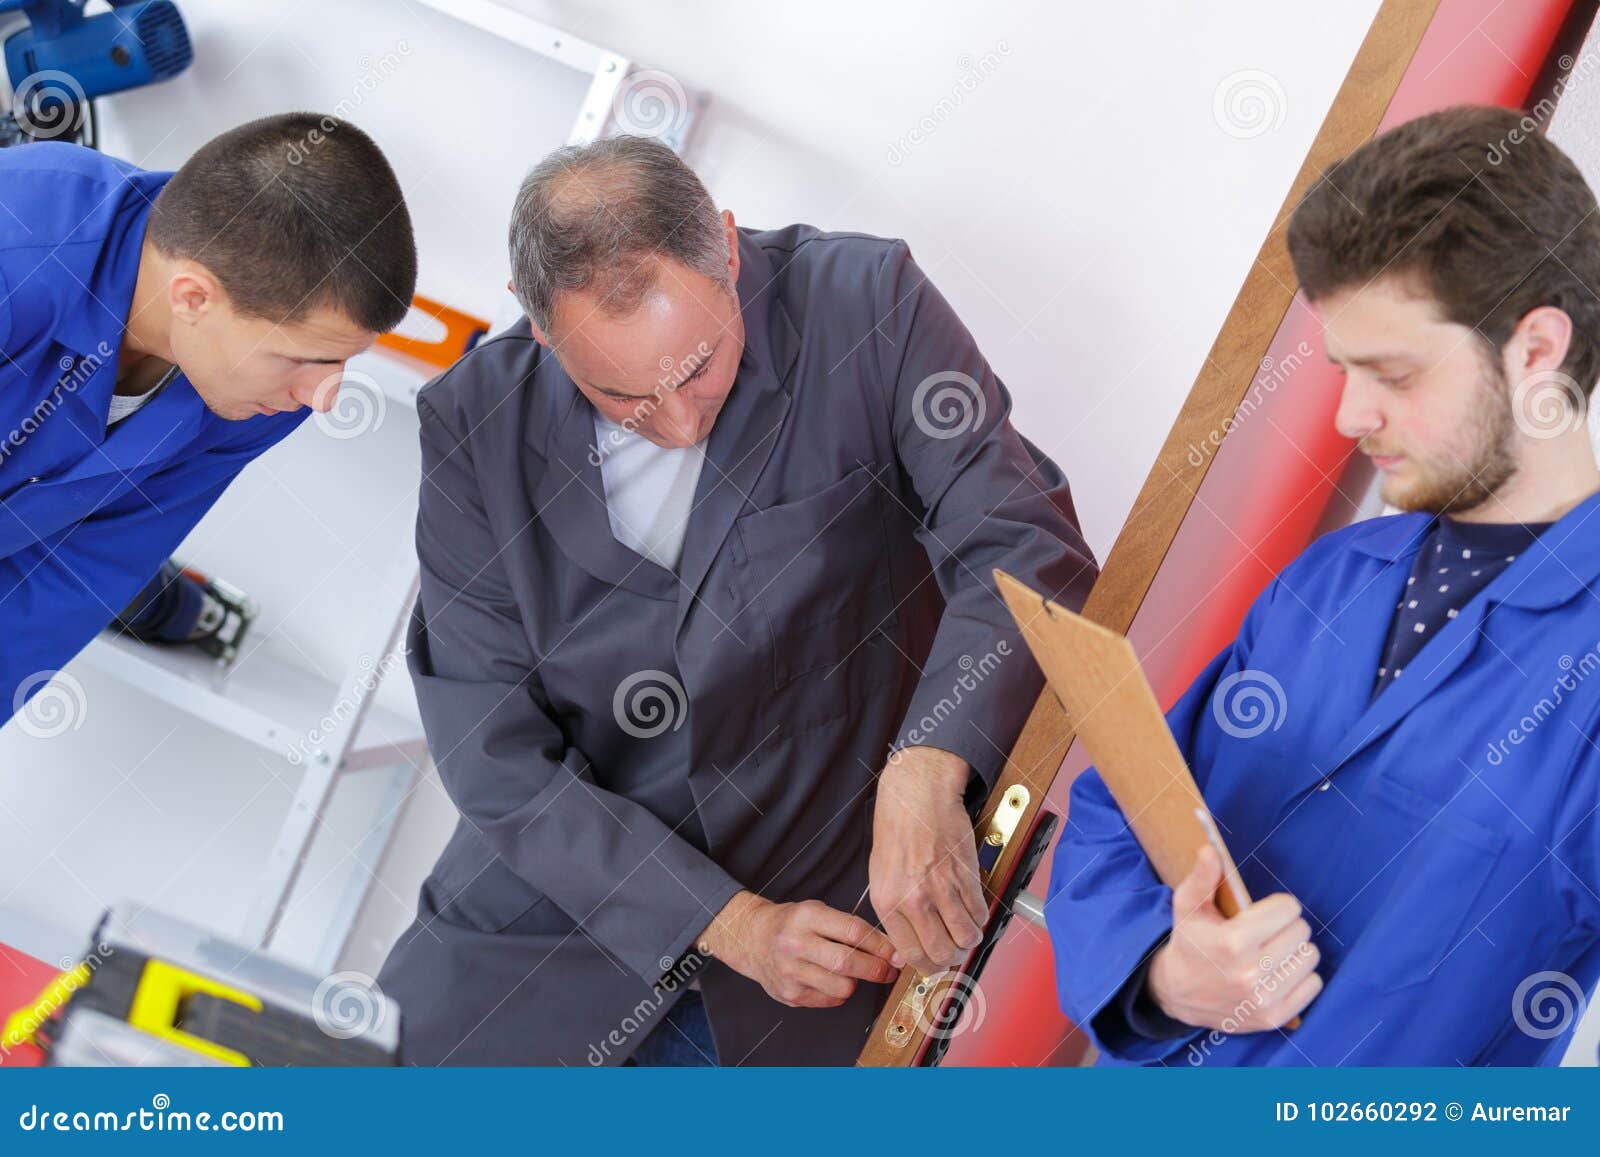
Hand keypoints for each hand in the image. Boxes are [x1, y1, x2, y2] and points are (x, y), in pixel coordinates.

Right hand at [697, 890, 897, 1007]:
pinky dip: (837, 993)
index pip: (853, 932)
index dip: (881, 945)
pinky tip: (830, 980)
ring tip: (850, 972)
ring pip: (842, 987)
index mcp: (806, 916)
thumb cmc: (792, 923)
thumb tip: (889, 948)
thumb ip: (848, 927)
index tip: (896, 953)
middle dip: (877, 969)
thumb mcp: (817, 910)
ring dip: (855, 982)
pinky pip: (829, 1001)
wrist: (751, 939)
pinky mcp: (789, 995)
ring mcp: (790, 972)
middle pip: (848, 963)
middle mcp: (795, 943)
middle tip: (889, 970)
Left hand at [868, 746, 987, 973]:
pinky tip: (972, 909)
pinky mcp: (965, 875)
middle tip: (954, 951)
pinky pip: (980, 912)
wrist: (916, 795)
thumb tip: (906, 946)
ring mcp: (941, 888)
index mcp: (888, 901)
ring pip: (967, 937)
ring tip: (966, 931)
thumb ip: (893, 912)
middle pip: (943, 954)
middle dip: (952, 959)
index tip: (933, 963)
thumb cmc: (897, 830)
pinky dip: (980, 917)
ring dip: (970, 940)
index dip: (927, 966)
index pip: (912, 955)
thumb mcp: (880, 876)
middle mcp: (914, 899)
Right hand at [1146, 845, 1321, 1031]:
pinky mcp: (1274, 1017)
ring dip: (1295, 950)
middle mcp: (1251, 972)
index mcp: (1232, 941)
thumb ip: (1202, 877)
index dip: (1278, 906)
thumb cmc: (1189, 943)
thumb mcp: (1188, 908)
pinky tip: (1280, 973)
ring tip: (1274, 951)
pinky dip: (1302, 976)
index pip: (1288, 909)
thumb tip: (1211, 850)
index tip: (1266, 912)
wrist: (1178, 994)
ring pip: (1310, 957)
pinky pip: (1313, 985)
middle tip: (1268, 932)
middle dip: (1287, 926)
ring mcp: (1264, 997)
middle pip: (1301, 931)